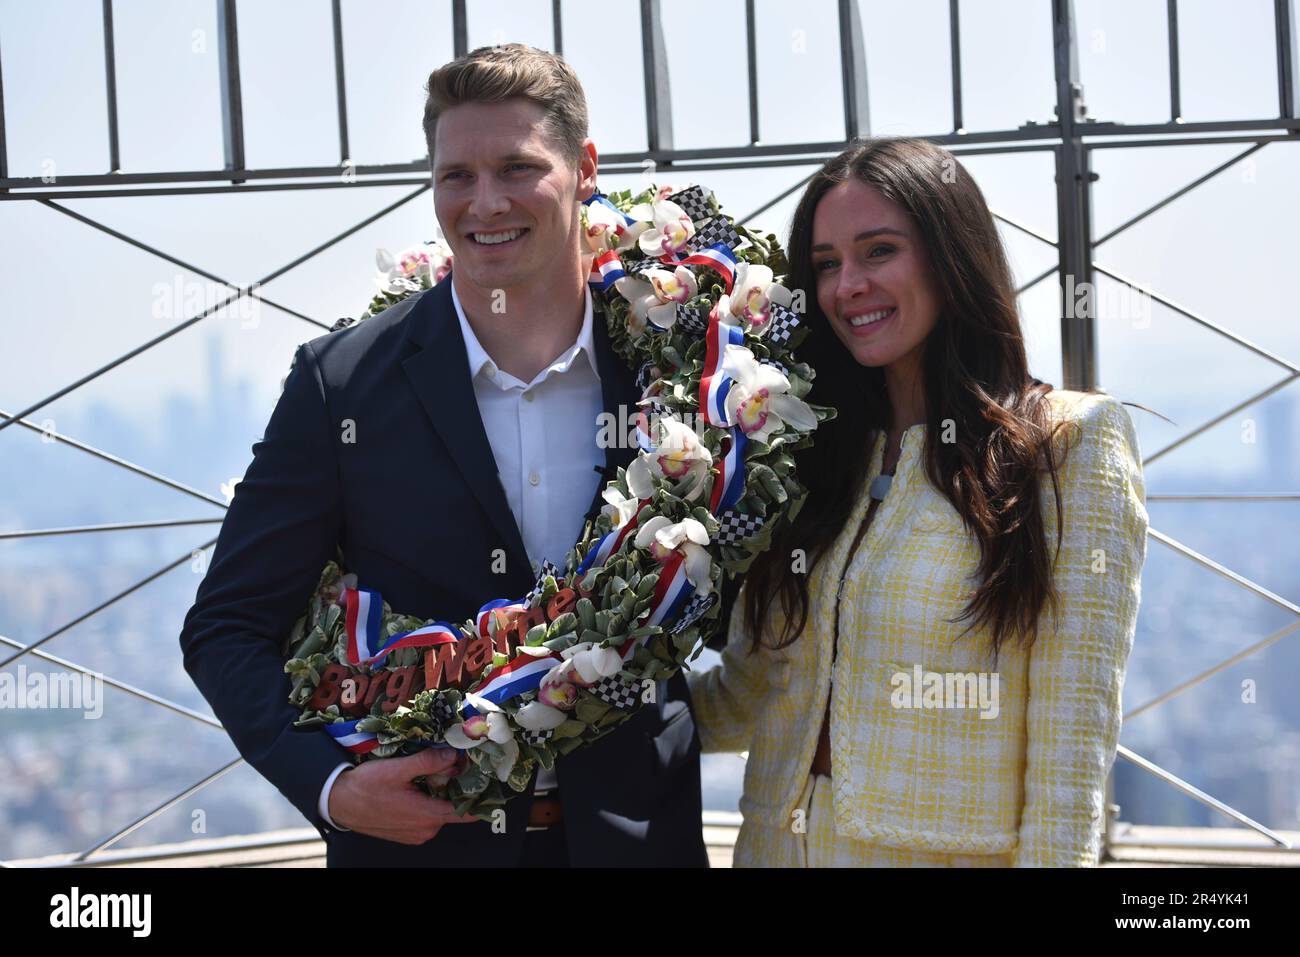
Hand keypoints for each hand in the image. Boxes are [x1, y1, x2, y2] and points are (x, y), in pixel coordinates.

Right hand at [328, 748, 477, 844]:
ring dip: (442, 792)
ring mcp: (417, 834)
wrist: (338, 802)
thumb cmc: (365, 787)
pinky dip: (430, 801)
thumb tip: (454, 756)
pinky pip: (428, 816)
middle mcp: (426, 830)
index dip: (481, 797)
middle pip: (453, 807)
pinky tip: (420, 784)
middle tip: (457, 762)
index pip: (467, 812)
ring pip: (440, 810)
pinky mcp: (408, 833)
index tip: (492, 782)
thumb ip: (429, 762)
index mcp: (427, 816)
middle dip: (457, 786)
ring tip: (435, 770)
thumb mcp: (398, 769)